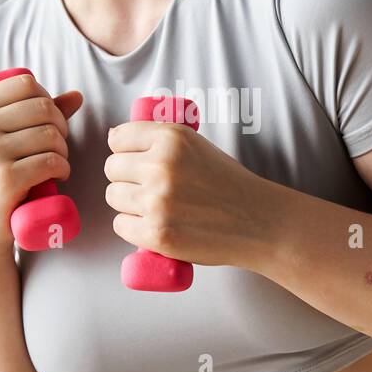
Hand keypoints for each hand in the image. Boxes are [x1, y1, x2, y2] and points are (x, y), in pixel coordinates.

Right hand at [0, 72, 82, 250]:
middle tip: (56, 149)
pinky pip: (52, 161)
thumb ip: (35, 114)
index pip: (26, 83)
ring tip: (55, 164)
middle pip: (43, 107)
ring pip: (51, 134)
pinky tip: (57, 177)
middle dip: (60, 127)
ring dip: (63, 151)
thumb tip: (77, 95)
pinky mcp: (4, 179)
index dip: (47, 100)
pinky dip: (63, 169)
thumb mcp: (1, 140)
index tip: (47, 123)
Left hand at [104, 119, 279, 269]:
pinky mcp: (156, 233)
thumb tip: (113, 137)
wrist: (259, 221)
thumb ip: (159, 140)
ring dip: (129, 204)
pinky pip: (121, 225)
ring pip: (113, 197)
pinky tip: (157, 225)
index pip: (118, 138)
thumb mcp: (196, 145)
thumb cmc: (228, 184)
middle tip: (151, 189)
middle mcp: (161, 166)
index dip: (125, 151)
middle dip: (126, 179)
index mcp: (172, 138)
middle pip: (112, 169)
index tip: (138, 161)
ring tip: (157, 208)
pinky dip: (134, 228)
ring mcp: (157, 201)